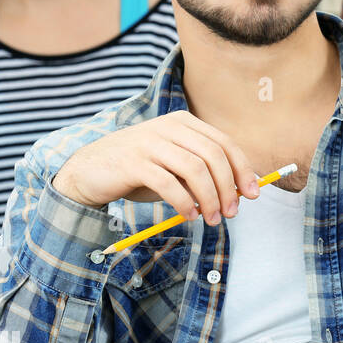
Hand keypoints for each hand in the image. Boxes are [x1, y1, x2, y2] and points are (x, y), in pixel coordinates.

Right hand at [51, 110, 259, 225]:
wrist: (88, 172)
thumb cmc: (139, 171)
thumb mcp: (175, 169)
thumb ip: (203, 174)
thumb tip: (240, 193)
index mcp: (183, 122)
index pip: (224, 143)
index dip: (243, 168)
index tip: (254, 193)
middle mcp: (168, 126)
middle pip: (213, 155)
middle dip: (229, 187)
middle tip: (233, 212)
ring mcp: (149, 142)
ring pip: (195, 169)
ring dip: (210, 198)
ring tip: (213, 219)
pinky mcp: (132, 162)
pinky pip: (169, 184)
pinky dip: (184, 203)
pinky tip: (189, 217)